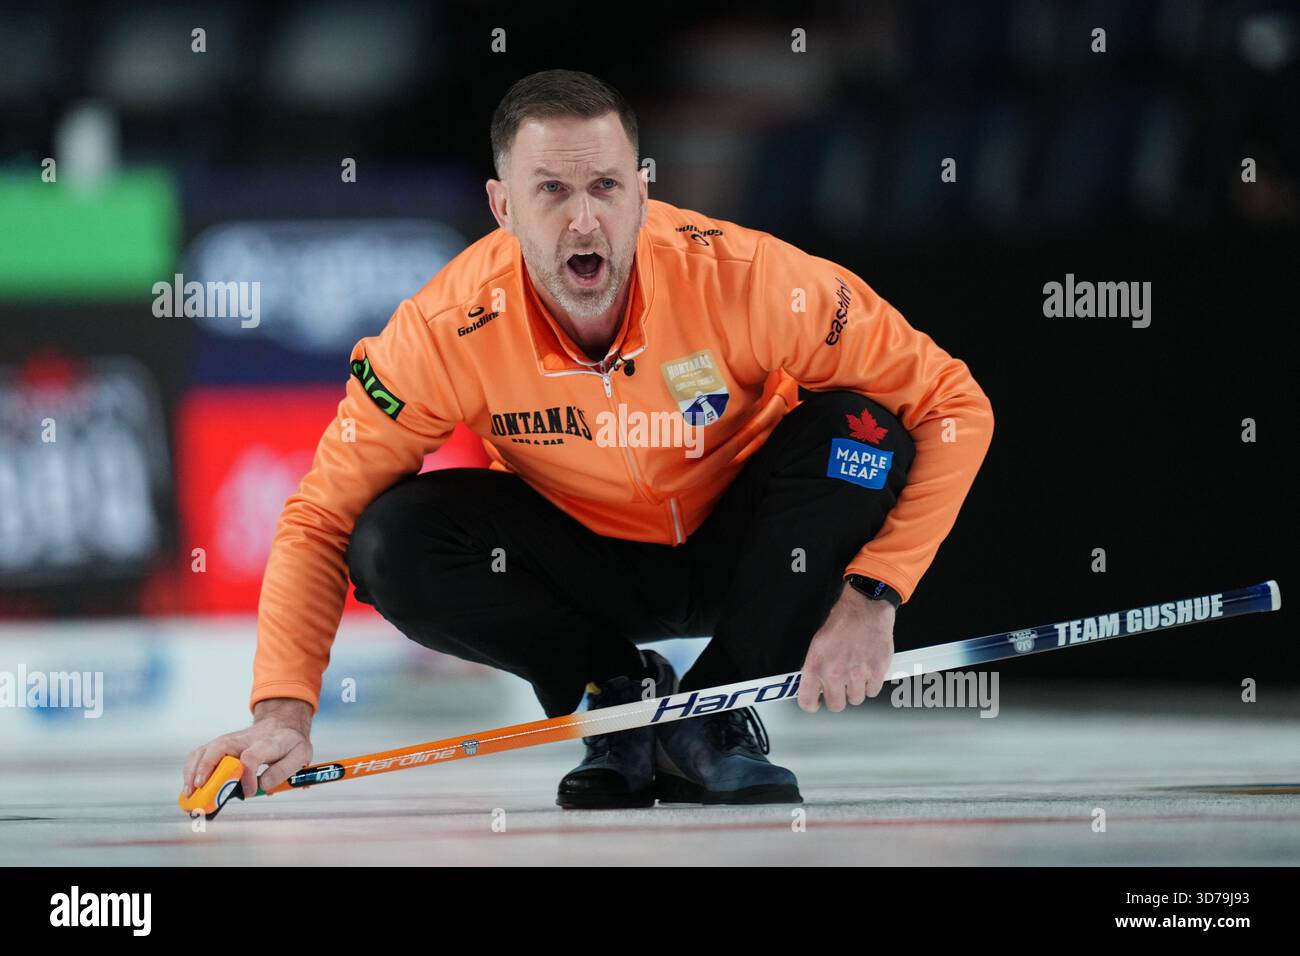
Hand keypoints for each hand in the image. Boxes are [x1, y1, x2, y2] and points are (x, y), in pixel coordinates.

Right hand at [182, 698, 314, 798]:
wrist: (282, 725)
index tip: (249, 792)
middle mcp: (244, 739)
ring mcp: (229, 742)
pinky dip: (191, 769)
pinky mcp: (220, 747)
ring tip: (189, 793)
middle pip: (219, 747)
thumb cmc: (290, 744)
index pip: (251, 757)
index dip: (248, 777)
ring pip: (205, 750)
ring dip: (193, 770)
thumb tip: (262, 786)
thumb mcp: (300, 755)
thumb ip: (284, 771)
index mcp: (267, 742)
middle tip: (199, 789)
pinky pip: (200, 754)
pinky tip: (190, 788)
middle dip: (206, 768)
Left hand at [797, 583, 894, 712]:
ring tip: (856, 671)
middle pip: (836, 705)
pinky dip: (871, 683)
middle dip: (839, 697)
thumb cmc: (842, 623)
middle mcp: (835, 673)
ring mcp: (856, 675)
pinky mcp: (876, 672)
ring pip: (856, 699)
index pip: (807, 701)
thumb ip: (815, 668)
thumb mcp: (817, 645)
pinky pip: (873, 691)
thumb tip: (813, 687)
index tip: (817, 703)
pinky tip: (868, 669)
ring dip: (856, 689)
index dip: (812, 705)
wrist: (865, 609)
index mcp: (816, 666)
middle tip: (842, 685)